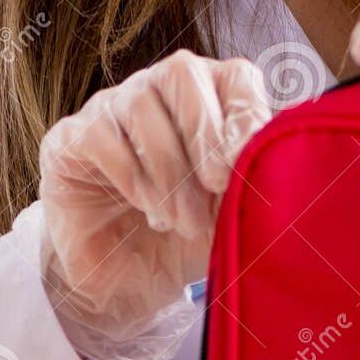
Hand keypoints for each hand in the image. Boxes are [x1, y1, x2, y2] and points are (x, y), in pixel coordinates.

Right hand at [36, 49, 272, 359]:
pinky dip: (131, 176)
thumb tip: (289, 165)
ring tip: (183, 220)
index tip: (249, 159)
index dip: (246, 112)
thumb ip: (255, 181)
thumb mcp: (232, 212)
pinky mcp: (70, 137)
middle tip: (217, 184)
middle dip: (205, 132)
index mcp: (212, 99)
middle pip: (183, 72)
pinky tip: (148, 210)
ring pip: (140, 104)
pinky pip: (101, 134)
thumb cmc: (188, 238)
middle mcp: (160, 90)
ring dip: (169, 168)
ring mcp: (112, 107)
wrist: (127, 286)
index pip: (236, 75)